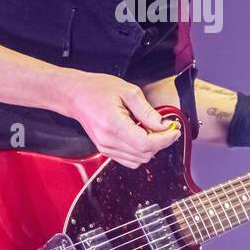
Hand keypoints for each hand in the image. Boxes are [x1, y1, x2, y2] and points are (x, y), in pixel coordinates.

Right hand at [61, 71, 180, 168]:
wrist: (75, 95)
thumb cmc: (98, 89)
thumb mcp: (128, 91)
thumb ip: (147, 111)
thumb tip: (163, 125)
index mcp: (113, 124)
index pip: (146, 143)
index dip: (165, 139)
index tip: (174, 129)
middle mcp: (108, 141)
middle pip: (144, 154)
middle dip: (161, 142)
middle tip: (167, 127)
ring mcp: (105, 148)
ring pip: (139, 160)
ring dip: (152, 148)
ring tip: (153, 130)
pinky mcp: (105, 150)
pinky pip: (130, 160)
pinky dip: (141, 151)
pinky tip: (141, 136)